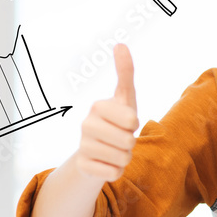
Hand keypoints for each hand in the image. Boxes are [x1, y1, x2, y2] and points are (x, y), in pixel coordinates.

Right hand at [75, 44, 138, 182]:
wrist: (96, 150)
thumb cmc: (117, 120)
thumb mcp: (125, 97)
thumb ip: (125, 72)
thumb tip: (121, 43)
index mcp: (98, 106)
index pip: (131, 119)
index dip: (134, 123)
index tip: (126, 120)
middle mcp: (86, 124)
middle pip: (129, 140)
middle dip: (131, 143)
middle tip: (121, 138)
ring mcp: (82, 146)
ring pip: (123, 158)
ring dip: (125, 157)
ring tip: (114, 150)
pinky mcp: (83, 166)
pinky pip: (114, 173)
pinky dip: (116, 171)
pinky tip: (106, 163)